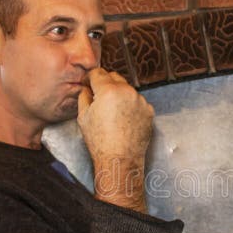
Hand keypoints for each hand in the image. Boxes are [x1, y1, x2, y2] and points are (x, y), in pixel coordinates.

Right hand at [77, 68, 152, 211]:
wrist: (121, 159)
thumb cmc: (100, 141)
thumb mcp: (83, 116)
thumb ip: (84, 96)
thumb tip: (87, 88)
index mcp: (109, 90)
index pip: (98, 73)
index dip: (90, 78)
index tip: (88, 84)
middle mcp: (127, 92)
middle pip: (114, 77)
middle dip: (105, 84)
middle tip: (98, 97)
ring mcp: (140, 101)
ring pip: (127, 89)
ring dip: (119, 95)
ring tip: (112, 113)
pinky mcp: (149, 111)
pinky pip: (137, 102)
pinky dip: (130, 106)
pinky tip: (123, 119)